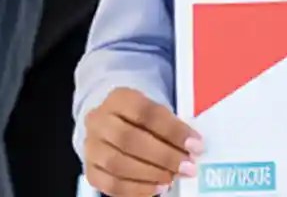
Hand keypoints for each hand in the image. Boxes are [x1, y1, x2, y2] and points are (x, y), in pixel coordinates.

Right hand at [84, 87, 203, 195]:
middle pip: (129, 139)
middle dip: (163, 155)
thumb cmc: (143, 120)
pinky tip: (156, 189)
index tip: (195, 144)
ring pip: (117, 163)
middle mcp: (99, 120)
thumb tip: (192, 147)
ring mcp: (91, 146)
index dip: (173, 130)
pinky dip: (136, 189)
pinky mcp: (90, 169)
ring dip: (150, 174)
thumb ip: (171, 126)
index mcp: (119, 98)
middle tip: (187, 166)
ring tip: (172, 178)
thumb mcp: (156, 112)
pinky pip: (110, 184)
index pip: (146, 112)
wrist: (113, 125)